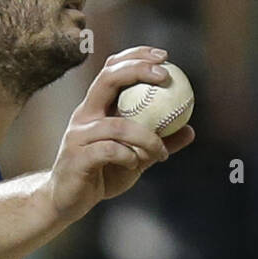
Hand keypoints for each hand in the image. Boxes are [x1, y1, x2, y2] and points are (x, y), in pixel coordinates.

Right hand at [45, 47, 194, 222]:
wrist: (67, 202)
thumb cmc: (101, 175)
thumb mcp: (135, 156)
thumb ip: (159, 142)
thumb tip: (190, 130)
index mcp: (95, 108)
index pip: (112, 69)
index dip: (136, 56)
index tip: (164, 57)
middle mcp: (84, 115)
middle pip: (108, 79)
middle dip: (137, 70)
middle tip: (165, 76)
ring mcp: (78, 136)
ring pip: (117, 125)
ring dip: (147, 137)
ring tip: (161, 152)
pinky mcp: (77, 158)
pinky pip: (109, 151)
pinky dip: (129, 156)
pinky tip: (136, 165)